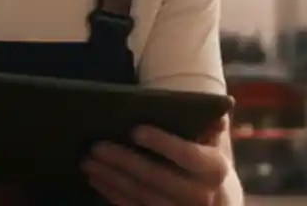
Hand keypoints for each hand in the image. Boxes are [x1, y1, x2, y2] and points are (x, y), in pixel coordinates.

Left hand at [81, 117, 229, 205]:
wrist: (219, 203)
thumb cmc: (207, 163)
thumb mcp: (214, 143)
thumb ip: (210, 124)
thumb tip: (213, 109)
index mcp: (213, 169)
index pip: (187, 154)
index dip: (161, 143)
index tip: (135, 130)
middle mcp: (200, 195)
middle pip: (155, 177)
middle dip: (123, 161)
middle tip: (96, 146)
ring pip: (140, 195)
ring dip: (111, 178)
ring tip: (88, 161)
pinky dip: (113, 194)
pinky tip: (96, 179)